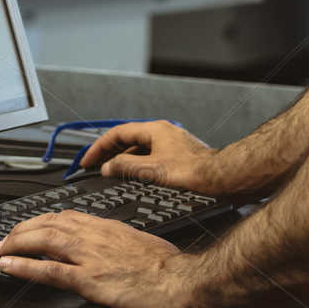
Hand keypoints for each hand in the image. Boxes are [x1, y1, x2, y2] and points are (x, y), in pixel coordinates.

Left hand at [0, 211, 201, 307]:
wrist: (184, 282)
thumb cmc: (170, 268)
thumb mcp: (142, 245)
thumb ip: (121, 244)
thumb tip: (112, 250)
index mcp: (109, 228)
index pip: (67, 216)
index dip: (43, 220)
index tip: (30, 225)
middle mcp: (96, 236)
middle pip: (50, 224)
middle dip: (23, 229)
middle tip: (6, 238)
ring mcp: (91, 257)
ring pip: (44, 241)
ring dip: (16, 243)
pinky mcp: (90, 280)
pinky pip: (49, 271)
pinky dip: (25, 266)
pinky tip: (9, 266)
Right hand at [79, 120, 224, 194]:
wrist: (221, 177)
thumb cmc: (194, 171)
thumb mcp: (152, 170)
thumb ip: (126, 166)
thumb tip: (108, 167)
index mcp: (154, 130)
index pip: (117, 133)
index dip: (98, 147)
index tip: (87, 160)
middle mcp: (162, 132)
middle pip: (127, 139)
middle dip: (108, 152)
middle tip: (94, 165)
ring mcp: (170, 143)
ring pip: (139, 148)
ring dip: (123, 159)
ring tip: (110, 173)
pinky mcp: (177, 155)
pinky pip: (150, 156)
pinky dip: (137, 164)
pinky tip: (134, 177)